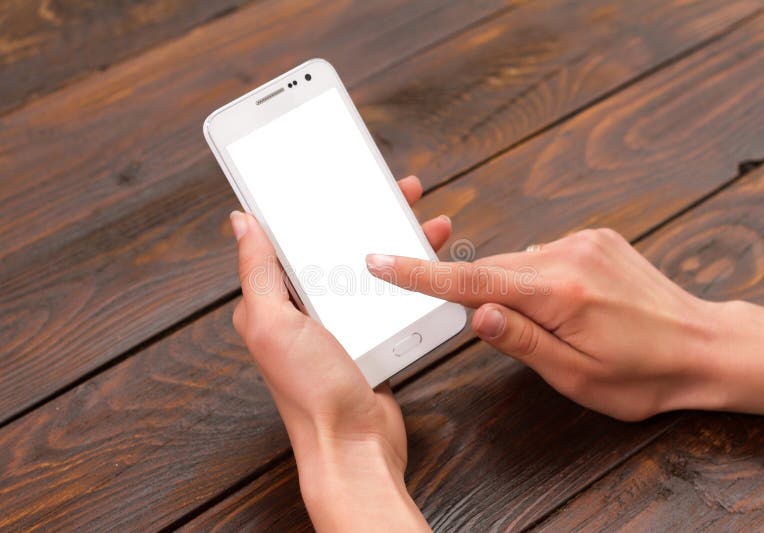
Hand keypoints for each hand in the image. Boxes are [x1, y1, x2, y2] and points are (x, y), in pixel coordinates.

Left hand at [231, 176, 444, 530]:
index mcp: (274, 303)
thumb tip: (240, 222)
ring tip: (427, 218)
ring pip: (369, 269)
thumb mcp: (274, 325)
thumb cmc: (310, 392)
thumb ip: (258, 273)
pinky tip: (430, 261)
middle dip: (366, 214)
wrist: (355, 447)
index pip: (291, 240)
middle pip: (336, 247)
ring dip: (396, 240)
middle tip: (397, 189)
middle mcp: (304, 311)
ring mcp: (341, 325)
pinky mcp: (371, 339)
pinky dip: (410, 276)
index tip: (338, 179)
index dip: (314, 207)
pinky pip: (389, 297)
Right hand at [366, 228, 719, 421]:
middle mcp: (569, 255)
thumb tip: (476, 314)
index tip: (383, 260)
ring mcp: (584, 241)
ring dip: (514, 290)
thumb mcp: (577, 377)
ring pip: (517, 261)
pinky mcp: (595, 237)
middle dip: (480, 295)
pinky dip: (536, 277)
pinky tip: (565, 305)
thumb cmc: (643, 374)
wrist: (703, 346)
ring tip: (554, 327)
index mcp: (560, 295)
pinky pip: (542, 253)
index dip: (421, 273)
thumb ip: (521, 341)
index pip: (472, 281)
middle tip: (504, 331)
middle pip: (492, 268)